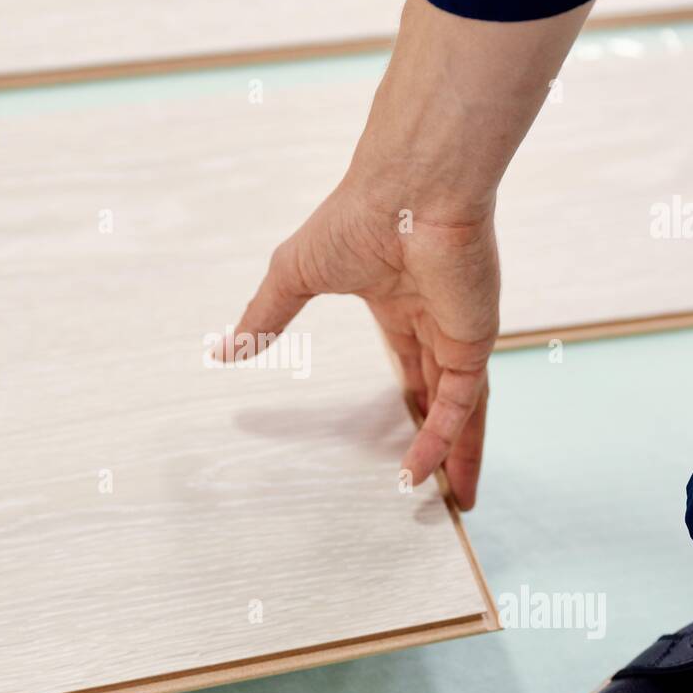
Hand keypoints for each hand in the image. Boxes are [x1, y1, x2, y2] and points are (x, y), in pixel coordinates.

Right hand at [217, 0, 590, 510]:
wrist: (409, 190)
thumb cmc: (354, 218)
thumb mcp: (293, 275)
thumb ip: (263, 318)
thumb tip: (218, 352)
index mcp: (399, 302)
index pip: (409, 364)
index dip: (407, 405)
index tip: (400, 439)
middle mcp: (435, 321)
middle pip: (441, 394)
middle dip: (440, 439)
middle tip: (439, 484)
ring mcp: (458, 332)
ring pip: (461, 408)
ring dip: (459, 454)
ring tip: (458, 503)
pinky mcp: (474, 340)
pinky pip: (461, 403)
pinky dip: (446, 440)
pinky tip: (426, 474)